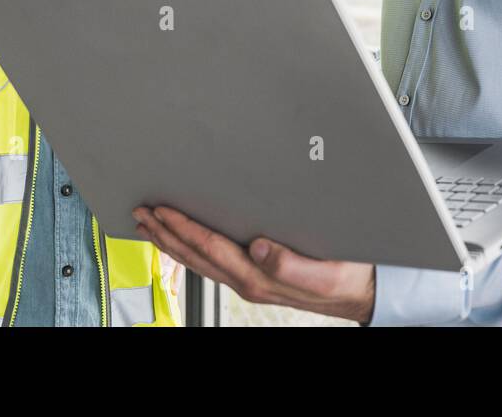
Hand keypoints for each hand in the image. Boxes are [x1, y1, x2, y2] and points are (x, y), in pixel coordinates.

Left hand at [132, 206, 374, 323]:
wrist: (360, 291)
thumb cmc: (344, 278)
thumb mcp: (323, 272)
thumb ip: (289, 263)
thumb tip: (257, 247)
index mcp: (258, 276)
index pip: (210, 248)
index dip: (183, 228)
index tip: (161, 210)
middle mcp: (247, 280)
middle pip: (195, 255)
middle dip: (165, 232)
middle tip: (140, 211)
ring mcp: (248, 280)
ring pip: (198, 260)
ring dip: (171, 240)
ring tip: (150, 223)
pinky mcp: (255, 275)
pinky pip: (212, 262)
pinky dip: (191, 248)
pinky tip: (184, 240)